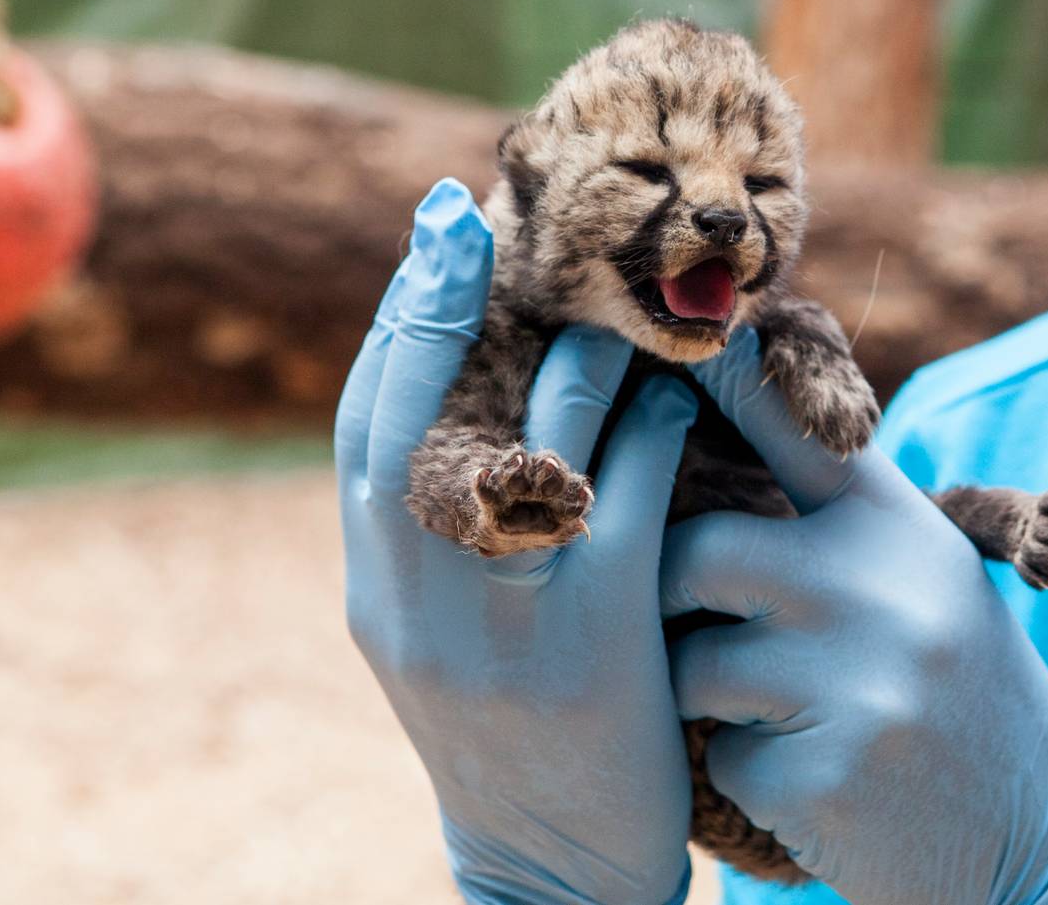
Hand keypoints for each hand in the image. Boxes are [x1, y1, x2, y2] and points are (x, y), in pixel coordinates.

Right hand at [336, 180, 697, 904]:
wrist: (556, 864)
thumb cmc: (512, 728)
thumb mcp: (442, 637)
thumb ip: (438, 533)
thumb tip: (464, 397)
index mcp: (375, 594)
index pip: (367, 431)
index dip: (396, 324)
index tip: (427, 236)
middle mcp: (420, 601)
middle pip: (421, 414)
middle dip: (443, 300)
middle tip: (472, 208)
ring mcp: (506, 619)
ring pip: (540, 434)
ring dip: (579, 349)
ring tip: (613, 296)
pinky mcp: (600, 638)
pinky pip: (627, 494)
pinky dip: (652, 427)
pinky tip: (680, 392)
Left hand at [662, 329, 1047, 904]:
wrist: (1041, 847)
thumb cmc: (968, 709)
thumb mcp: (936, 595)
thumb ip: (851, 536)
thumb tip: (734, 454)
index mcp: (908, 535)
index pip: (802, 438)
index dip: (734, 386)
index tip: (689, 349)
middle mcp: (883, 590)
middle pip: (698, 552)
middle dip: (675, 597)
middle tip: (709, 631)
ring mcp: (854, 682)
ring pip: (690, 665)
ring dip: (714, 704)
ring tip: (794, 723)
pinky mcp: (821, 774)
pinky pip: (721, 758)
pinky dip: (753, 779)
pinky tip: (823, 787)